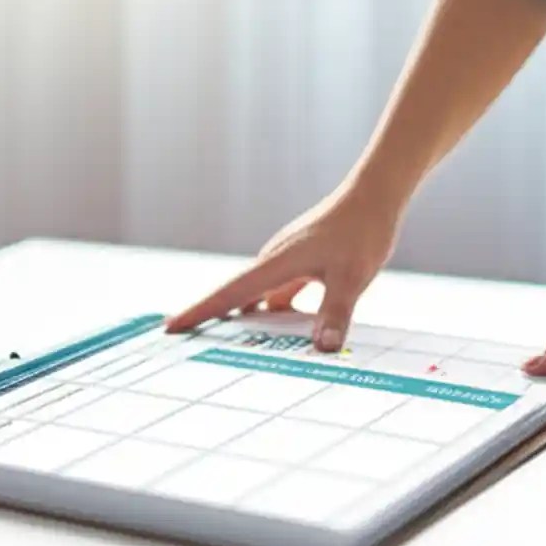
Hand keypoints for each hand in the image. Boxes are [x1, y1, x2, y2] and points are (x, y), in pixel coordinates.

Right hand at [166, 186, 401, 350]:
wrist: (374, 195)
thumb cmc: (361, 231)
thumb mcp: (351, 277)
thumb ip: (335, 314)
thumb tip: (322, 349)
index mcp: (275, 264)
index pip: (229, 294)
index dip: (199, 312)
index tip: (171, 327)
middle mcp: (273, 262)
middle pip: (235, 297)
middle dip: (213, 321)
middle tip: (189, 345)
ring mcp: (286, 261)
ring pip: (259, 297)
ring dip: (250, 321)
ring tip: (239, 350)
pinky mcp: (301, 261)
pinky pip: (280, 293)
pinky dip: (278, 313)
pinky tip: (290, 334)